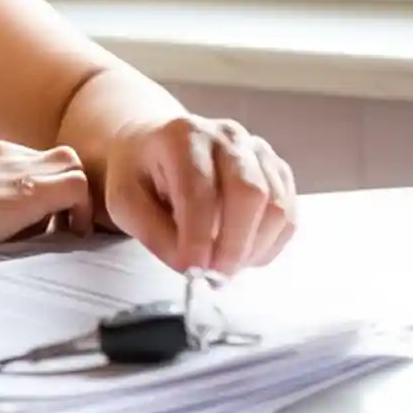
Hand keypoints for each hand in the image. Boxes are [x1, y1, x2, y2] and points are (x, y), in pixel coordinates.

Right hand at [0, 138, 93, 262]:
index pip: (28, 161)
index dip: (38, 190)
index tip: (34, 223)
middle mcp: (1, 152)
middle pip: (54, 158)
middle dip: (60, 189)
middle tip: (59, 226)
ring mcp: (16, 167)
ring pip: (71, 166)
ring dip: (73, 198)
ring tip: (66, 232)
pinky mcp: (31, 190)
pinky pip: (79, 187)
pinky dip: (82, 211)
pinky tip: (72, 236)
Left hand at [104, 115, 297, 274]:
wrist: (155, 145)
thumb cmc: (139, 174)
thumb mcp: (124, 201)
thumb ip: (153, 233)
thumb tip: (191, 266)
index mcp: (183, 136)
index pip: (200, 189)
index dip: (199, 235)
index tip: (192, 269)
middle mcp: (227, 136)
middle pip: (249, 193)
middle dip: (233, 245)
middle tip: (214, 276)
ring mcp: (257, 150)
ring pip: (275, 206)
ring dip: (253, 248)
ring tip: (224, 266)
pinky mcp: (276, 169)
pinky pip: (287, 214)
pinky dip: (268, 244)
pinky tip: (242, 253)